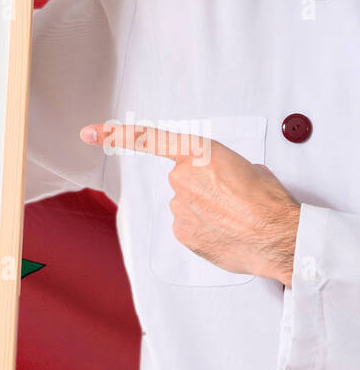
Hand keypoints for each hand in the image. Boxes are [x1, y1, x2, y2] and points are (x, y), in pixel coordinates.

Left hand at [80, 121, 301, 286]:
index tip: (90, 133)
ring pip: (186, 204)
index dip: (116, 135)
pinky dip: (204, 228)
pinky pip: (188, 225)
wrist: (279, 236)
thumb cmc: (269, 201)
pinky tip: (225, 232)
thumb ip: (220, 166)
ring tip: (234, 217)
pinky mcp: (180, 233)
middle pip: (182, 179)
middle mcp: (182, 178)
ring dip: (205, 209)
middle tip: (231, 198)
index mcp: (200, 154)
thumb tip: (217, 178)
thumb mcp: (248, 167)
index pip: (148, 140)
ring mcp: (178, 207)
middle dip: (203, 187)